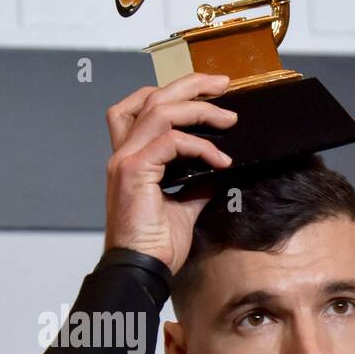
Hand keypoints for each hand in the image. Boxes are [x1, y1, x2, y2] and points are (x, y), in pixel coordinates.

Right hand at [103, 72, 238, 272]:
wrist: (142, 269)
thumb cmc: (157, 244)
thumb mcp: (185, 206)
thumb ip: (197, 182)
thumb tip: (219, 169)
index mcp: (131, 156)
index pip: (142, 106)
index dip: (173, 94)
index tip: (209, 93)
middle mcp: (123, 152)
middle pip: (151, 97)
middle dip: (190, 85)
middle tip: (223, 84)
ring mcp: (125, 159)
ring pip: (160, 111)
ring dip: (200, 111)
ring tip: (230, 119)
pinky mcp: (135, 170)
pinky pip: (170, 141)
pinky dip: (200, 146)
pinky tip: (220, 160)